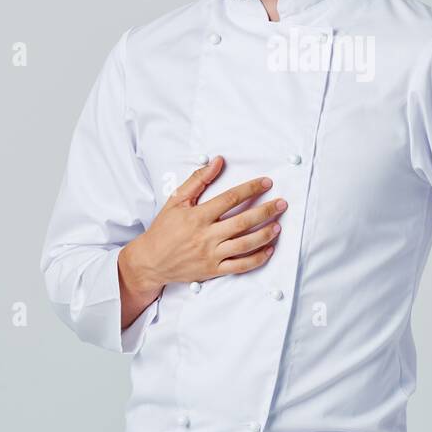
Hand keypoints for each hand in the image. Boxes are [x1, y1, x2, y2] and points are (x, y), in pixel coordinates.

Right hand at [119, 156, 287, 298]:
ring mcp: (211, 254)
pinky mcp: (214, 270)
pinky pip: (240, 266)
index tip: (266, 182)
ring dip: (265, 234)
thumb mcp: (176, 200)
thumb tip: (218, 161)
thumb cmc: (164, 229)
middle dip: (266, 210)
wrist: (150, 261)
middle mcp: (206, 236)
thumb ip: (198, 180)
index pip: (230, 198)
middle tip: (282, 203)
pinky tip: (269, 249)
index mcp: (197, 216)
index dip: (251, 189)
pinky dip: (257, 259)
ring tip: (278, 225)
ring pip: (245, 245)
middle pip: (243, 221)